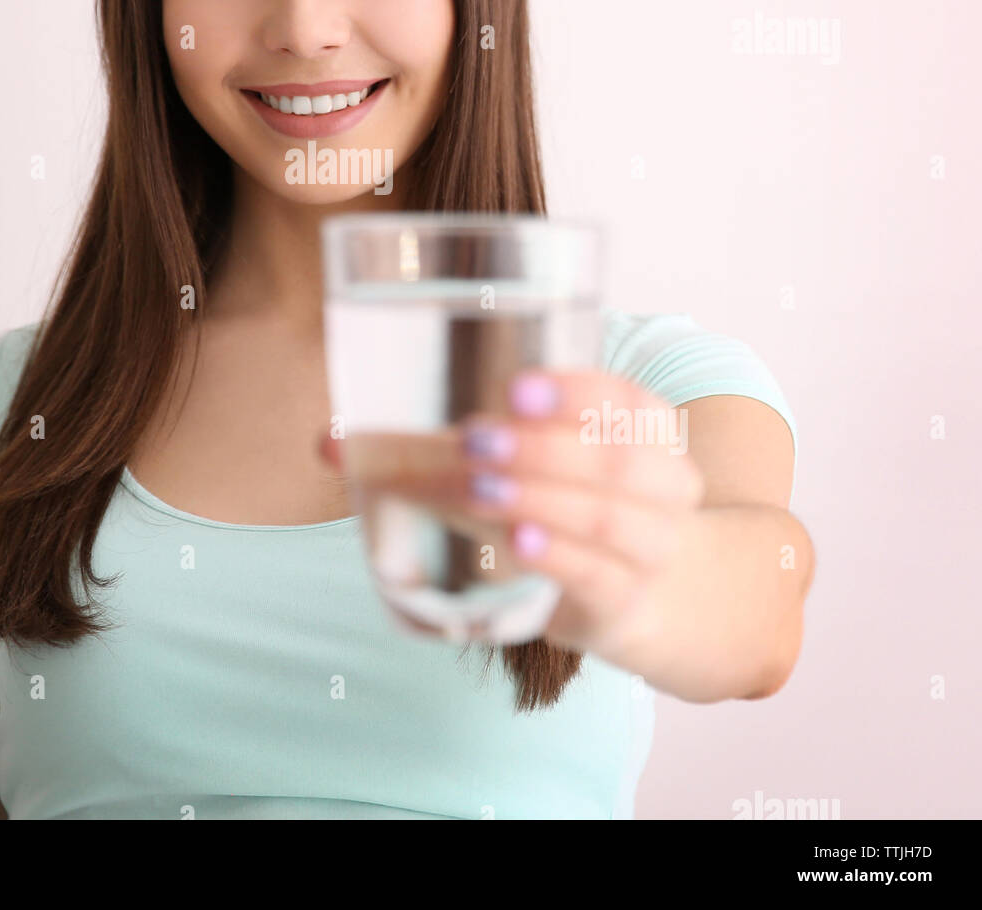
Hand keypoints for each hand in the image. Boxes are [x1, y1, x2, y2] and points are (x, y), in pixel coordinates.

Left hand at [317, 369, 704, 657]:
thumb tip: (327, 441)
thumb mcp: (527, 463)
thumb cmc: (561, 506)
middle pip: (617, 458)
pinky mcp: (622, 603)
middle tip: (473, 437)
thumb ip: (436, 443)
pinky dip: (557, 555)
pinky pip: (598, 575)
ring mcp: (650, 548)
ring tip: (481, 486)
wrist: (641, 593)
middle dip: (541, 445)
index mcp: (643, 428)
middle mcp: (662, 484)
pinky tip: (518, 542)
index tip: (514, 387)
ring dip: (540, 497)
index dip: (574, 390)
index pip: (625, 398)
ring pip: (606, 516)